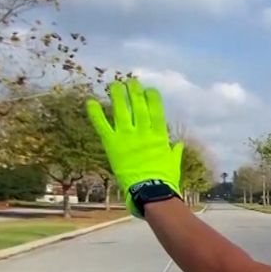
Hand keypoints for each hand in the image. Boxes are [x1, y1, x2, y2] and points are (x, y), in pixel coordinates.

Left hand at [86, 79, 183, 216]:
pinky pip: (102, 126)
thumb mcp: (173, 163)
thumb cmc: (165, 178)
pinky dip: (95, 114)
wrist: (150, 189)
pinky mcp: (112, 144)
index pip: (156, 111)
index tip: (149, 89)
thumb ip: (175, 151)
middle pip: (138, 107)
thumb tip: (180, 145)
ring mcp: (127, 137)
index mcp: (159, 136)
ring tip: (114, 85)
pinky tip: (90, 102)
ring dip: (117, 97)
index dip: (152, 99)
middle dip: (135, 93)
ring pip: (121, 112)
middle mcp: (143, 132)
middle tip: (131, 81)